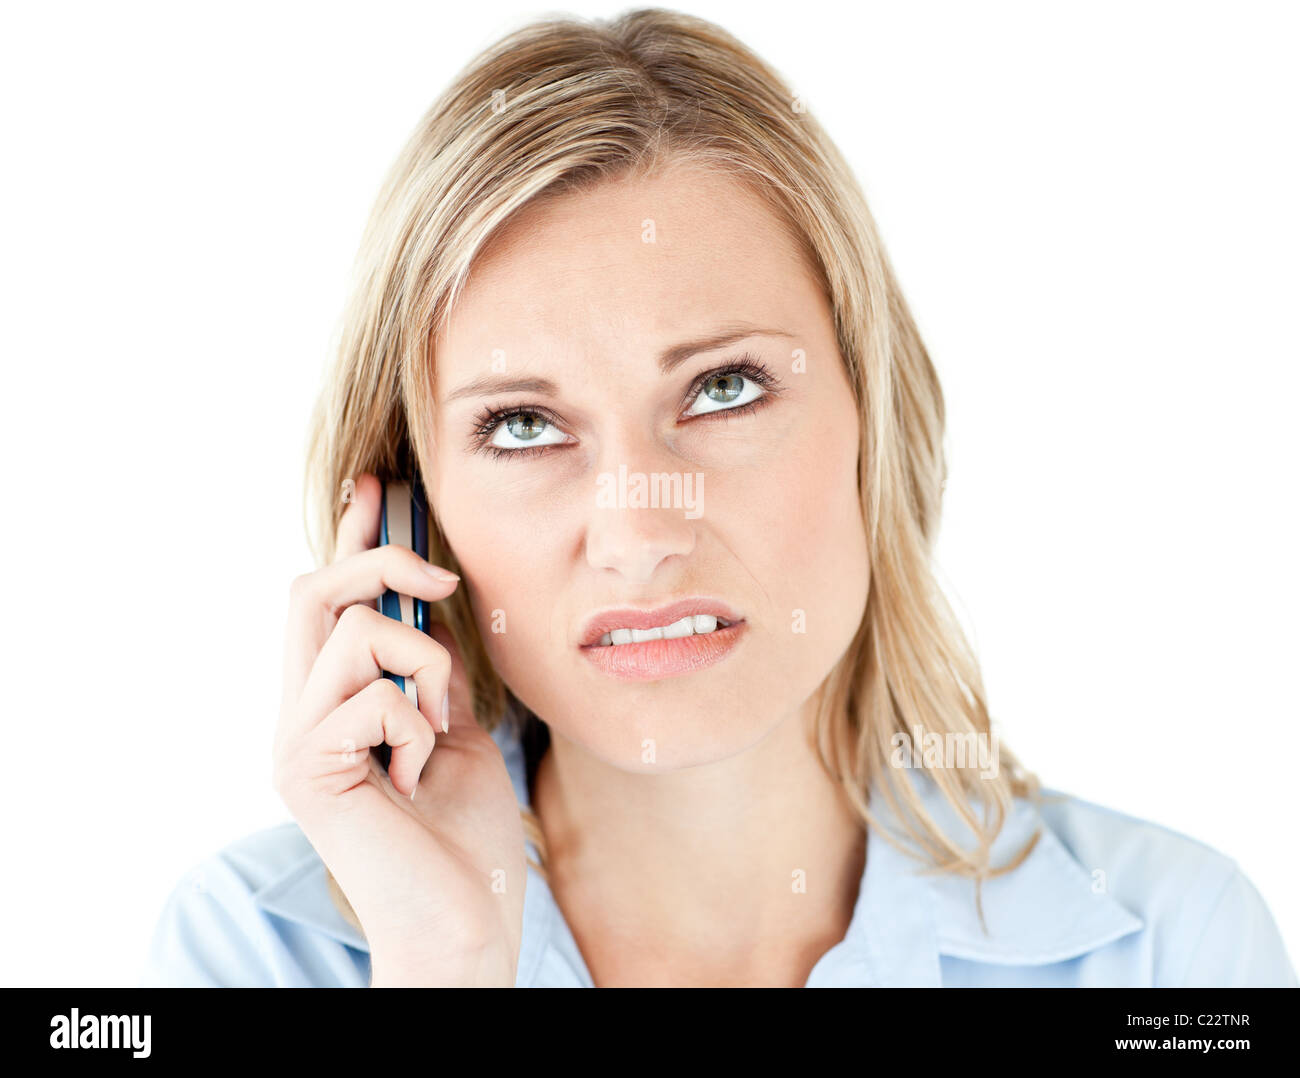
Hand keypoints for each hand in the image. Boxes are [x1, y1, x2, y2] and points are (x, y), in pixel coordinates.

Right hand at [272, 473, 526, 985]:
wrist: (466, 921)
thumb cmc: (463, 832)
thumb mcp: (454, 724)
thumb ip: (429, 666)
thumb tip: (427, 597)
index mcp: (334, 700)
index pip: (327, 597)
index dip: (352, 535)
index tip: (379, 484)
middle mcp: (299, 713)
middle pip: (311, 588)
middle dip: (381, 560)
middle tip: (442, 581)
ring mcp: (293, 741)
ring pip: (354, 631)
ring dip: (425, 668)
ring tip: (438, 731)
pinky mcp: (303, 769)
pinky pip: (374, 696)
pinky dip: (419, 725)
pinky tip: (419, 776)